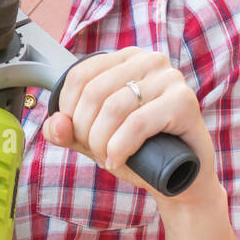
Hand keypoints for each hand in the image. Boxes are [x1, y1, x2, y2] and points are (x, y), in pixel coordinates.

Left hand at [40, 47, 222, 211]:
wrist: (181, 180)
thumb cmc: (139, 152)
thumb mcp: (94, 139)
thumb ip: (68, 131)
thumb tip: (55, 124)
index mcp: (124, 59)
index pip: (79, 75)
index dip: (68, 111)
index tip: (77, 134)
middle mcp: (148, 60)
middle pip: (93, 92)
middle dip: (85, 131)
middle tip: (97, 152)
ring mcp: (170, 78)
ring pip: (113, 108)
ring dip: (102, 143)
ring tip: (109, 158)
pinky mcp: (184, 101)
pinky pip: (136, 123)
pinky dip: (120, 148)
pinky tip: (119, 161)